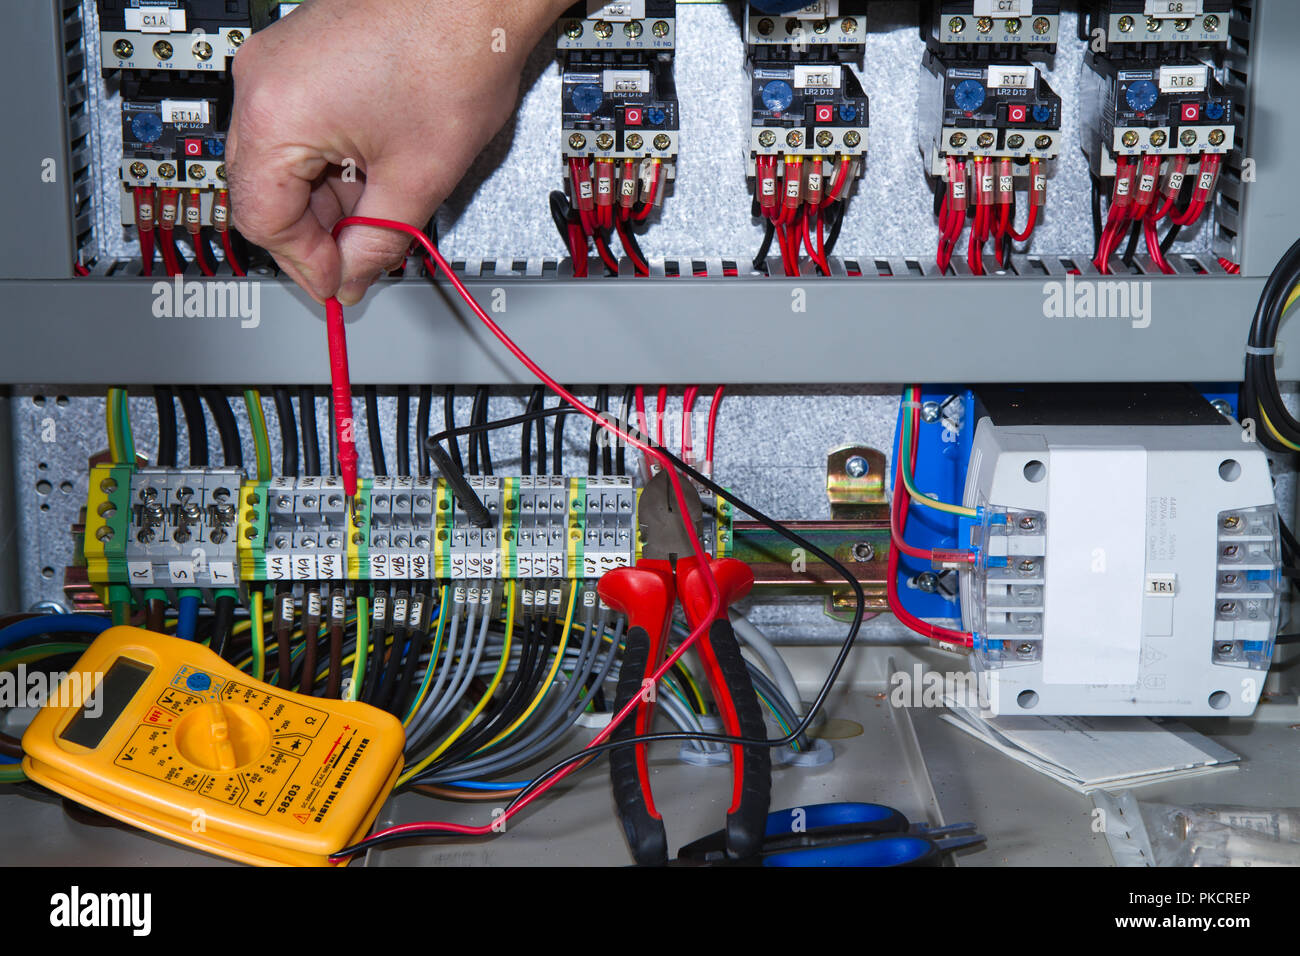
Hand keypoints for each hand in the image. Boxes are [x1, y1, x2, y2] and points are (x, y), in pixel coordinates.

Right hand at [226, 0, 569, 304]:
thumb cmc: (453, 53)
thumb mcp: (418, 177)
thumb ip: (378, 239)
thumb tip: (354, 274)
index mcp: (275, 115)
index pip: (263, 220)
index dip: (306, 264)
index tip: (338, 284)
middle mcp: (261, 82)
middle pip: (263, 190)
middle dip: (314, 235)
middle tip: (355, 264)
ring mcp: (278, 63)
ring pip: (282, 161)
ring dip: (326, 200)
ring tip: (378, 216)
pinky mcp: (302, 55)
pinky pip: (298, 128)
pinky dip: (331, 163)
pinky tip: (373, 176)